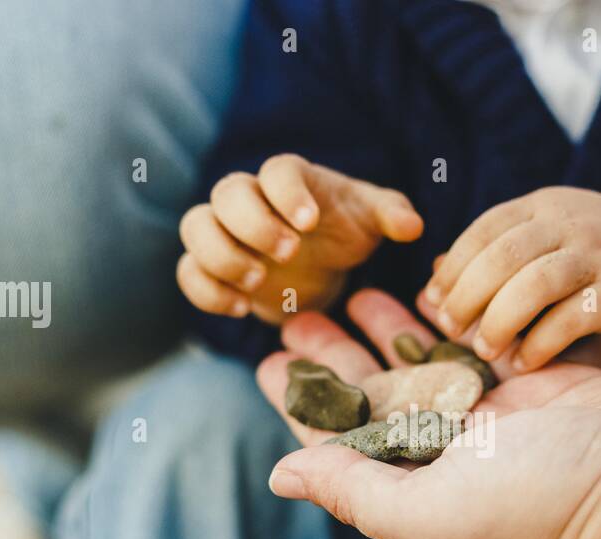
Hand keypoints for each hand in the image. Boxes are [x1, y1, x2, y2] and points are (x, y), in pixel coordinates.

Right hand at [178, 154, 423, 323]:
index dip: (288, 194)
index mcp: (291, 180)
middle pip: (226, 193)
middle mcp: (249, 198)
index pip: (277, 170)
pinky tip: (241, 307)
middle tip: (287, 254)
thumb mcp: (373, 221)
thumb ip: (392, 215)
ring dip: (221, 255)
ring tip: (258, 281)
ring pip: (196, 227)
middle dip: (252, 224)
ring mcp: (224, 231)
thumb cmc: (345, 230)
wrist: (319, 263)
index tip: (310, 223)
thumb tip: (412, 226)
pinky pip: (188, 271)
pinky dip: (206, 290)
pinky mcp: (211, 267)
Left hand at [256, 290, 600, 538]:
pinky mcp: (526, 387)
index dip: (302, 405)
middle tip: (296, 315)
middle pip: (374, 401)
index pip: (342, 447)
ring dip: (380, 334)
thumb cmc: (538, 506)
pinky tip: (410, 295)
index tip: (267, 364)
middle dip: (334, 359)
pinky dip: (439, 325)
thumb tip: (280, 474)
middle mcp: (448, 462)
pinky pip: (468, 351)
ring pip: (419, 369)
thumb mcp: (433, 512)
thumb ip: (355, 490)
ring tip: (345, 293)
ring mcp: (489, 424)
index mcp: (417, 497)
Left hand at [417, 186, 600, 371]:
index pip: (486, 228)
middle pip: (504, 255)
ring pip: (535, 284)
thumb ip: (495, 251)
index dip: (454, 265)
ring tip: (484, 349)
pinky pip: (570, 319)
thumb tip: (435, 278)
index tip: (433, 299)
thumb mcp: (546, 234)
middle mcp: (569, 223)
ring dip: (500, 321)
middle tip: (451, 328)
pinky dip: (539, 344)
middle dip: (468, 295)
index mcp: (543, 205)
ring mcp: (597, 256)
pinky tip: (523, 361)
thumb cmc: (592, 250)